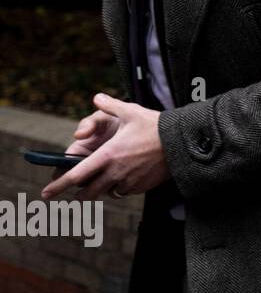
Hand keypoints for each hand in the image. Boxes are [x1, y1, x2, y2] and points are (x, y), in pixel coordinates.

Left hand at [42, 94, 168, 200]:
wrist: (182, 142)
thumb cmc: (154, 126)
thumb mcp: (130, 112)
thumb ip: (109, 106)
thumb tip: (97, 98)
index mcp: (107, 155)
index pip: (75, 176)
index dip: (58, 186)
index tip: (46, 194)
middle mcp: (114, 172)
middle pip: (88, 192)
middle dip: (79, 193)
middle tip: (77, 191)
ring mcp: (128, 181)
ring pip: (106, 193)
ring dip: (101, 190)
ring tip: (102, 183)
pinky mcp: (141, 186)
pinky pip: (123, 192)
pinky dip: (119, 188)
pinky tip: (123, 179)